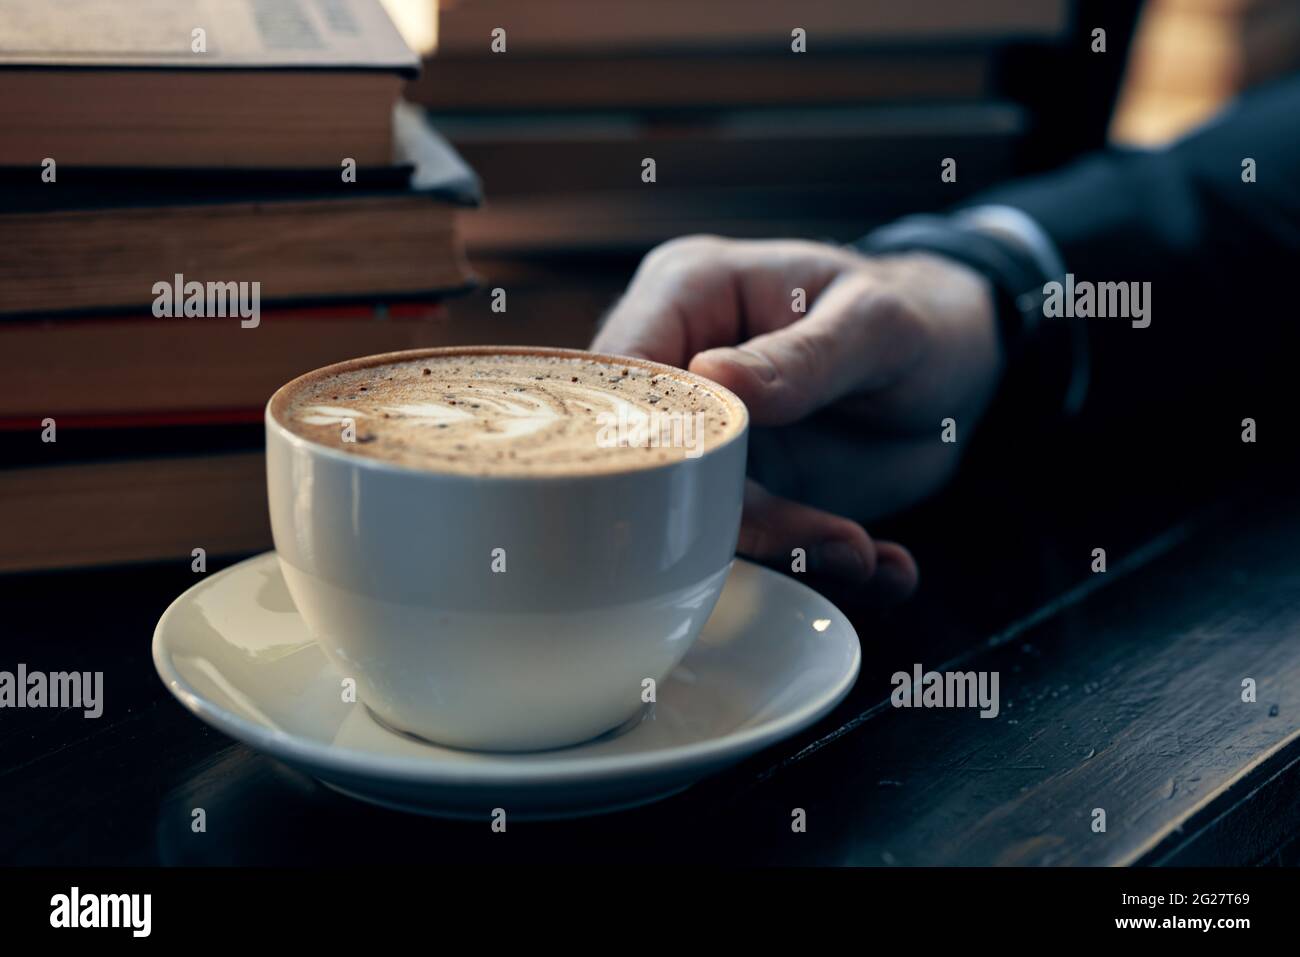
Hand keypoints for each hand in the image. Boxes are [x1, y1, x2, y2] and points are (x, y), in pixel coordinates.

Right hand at [592, 235, 1003, 602]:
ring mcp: (709, 435)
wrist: (959, 364)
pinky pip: (753, 540)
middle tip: (819, 536)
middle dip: (725, 510)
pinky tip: (881, 564)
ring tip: (860, 554)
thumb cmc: (913, 313)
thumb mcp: (877, 325)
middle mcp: (682, 365)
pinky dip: (816, 564)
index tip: (704, 485)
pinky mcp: (744, 489)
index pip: (621, 369)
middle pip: (648, 451)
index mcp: (689, 295)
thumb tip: (711, 378)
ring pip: (696, 510)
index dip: (643, 434)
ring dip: (781, 546)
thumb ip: (804, 356)